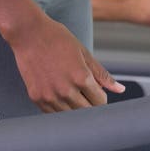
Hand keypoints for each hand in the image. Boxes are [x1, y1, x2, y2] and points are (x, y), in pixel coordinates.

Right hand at [10, 11, 124, 110]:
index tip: (97, 91)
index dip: (101, 97)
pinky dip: (60, 108)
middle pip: (86, 112)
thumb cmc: (57, 38)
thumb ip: (101, 74)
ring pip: (70, 116)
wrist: (29, 34)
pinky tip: (60, 94)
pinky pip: (53, 114)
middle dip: (90, 104)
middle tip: (86, 93)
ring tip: (72, 92)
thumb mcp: (83, 52)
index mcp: (81, 77)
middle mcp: (65, 90)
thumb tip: (120, 89)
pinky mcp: (37, 99)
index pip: (100, 101)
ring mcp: (50, 97)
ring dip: (75, 108)